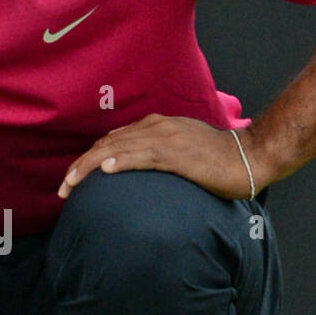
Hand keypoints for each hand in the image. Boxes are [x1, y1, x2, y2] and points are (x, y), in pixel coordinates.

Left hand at [57, 114, 263, 200]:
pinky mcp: (179, 155)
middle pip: (107, 144)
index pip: (112, 141)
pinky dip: (122, 161)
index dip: (88, 159)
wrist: (251, 156)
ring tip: (71, 183)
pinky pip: (144, 157)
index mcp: (156, 126)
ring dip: (90, 167)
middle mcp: (157, 128)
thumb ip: (158, 156)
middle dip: (80, 165)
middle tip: (63, 188)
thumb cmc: (219, 158)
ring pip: (118, 150)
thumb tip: (136, 170)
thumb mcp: (182, 151)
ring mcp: (167, 140)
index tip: (72, 179)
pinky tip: (106, 171)